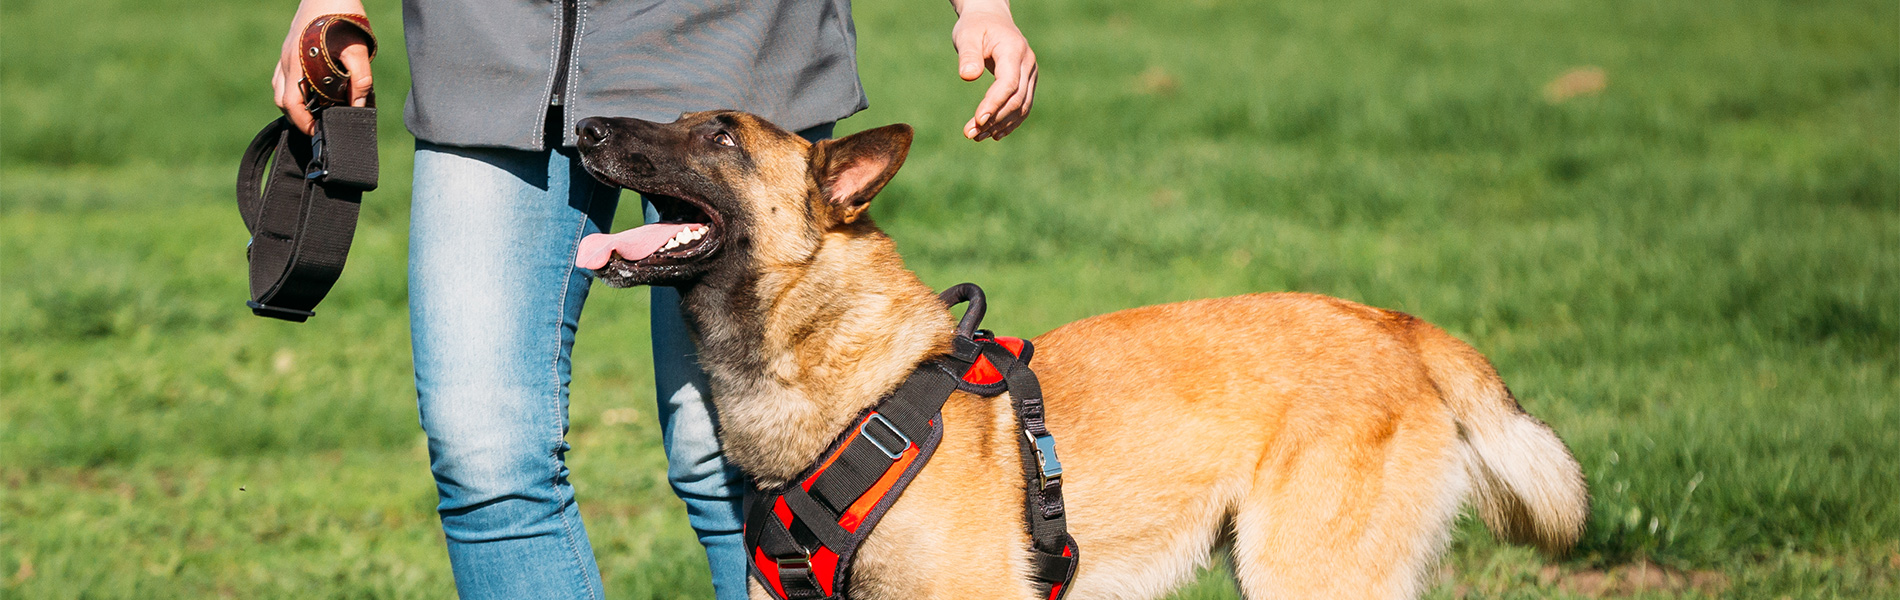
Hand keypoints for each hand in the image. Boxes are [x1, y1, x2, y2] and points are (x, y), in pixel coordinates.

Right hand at [272, 0, 373, 134]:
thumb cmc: (342, 16)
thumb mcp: (358, 50)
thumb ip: (361, 80)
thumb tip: (358, 107)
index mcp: (297, 64)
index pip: (292, 104)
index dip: (304, 122)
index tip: (319, 132)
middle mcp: (286, 61)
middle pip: (282, 101)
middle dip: (298, 117)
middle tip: (319, 125)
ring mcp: (285, 54)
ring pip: (280, 89)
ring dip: (294, 104)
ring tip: (316, 111)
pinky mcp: (289, 48)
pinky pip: (283, 76)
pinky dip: (293, 89)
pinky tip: (311, 90)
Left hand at [951, 0, 1036, 140]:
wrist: (992, 19)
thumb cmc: (976, 27)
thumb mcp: (967, 35)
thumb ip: (968, 55)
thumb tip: (967, 76)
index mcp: (1014, 50)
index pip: (1008, 83)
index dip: (994, 103)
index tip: (978, 120)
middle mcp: (1028, 63)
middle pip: (1016, 99)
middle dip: (994, 119)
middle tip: (970, 135)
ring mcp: (1031, 74)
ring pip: (1022, 106)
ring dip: (1001, 125)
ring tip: (977, 137)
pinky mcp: (1028, 82)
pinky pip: (1023, 106)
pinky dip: (1009, 122)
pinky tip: (994, 134)